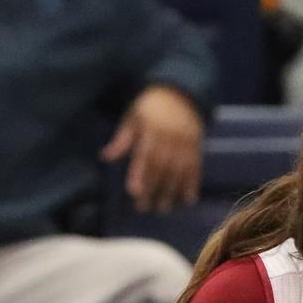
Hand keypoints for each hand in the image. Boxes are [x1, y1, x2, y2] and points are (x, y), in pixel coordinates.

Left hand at [101, 86, 203, 213]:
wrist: (180, 93)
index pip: (145, 156)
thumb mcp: (132, 118)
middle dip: (153, 189)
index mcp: (152, 130)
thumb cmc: (150, 107)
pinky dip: (193, 185)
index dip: (139, 174)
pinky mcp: (197, 147)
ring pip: (179, 171)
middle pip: (162, 168)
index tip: (133, 192)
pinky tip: (188, 200)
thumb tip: (105, 157)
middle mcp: (170, 138)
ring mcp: (186, 143)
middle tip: (144, 208)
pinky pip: (196, 168)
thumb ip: (121, 140)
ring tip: (163, 209)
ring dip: (172, 192)